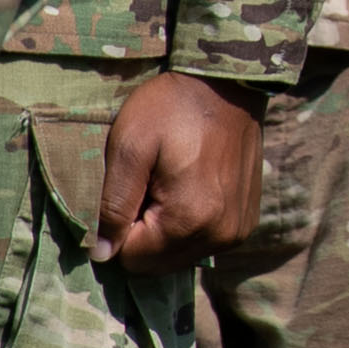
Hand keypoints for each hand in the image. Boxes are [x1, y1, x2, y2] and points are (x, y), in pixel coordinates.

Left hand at [96, 71, 266, 271]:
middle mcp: (220, 234)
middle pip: (158, 264)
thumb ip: (113, 206)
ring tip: (171, 185)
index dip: (120, 227)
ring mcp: (237, 230)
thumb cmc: (170, 109)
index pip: (132, 258)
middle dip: (143, 233)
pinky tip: (192, 189)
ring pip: (179, 256)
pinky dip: (189, 225)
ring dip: (166, 230)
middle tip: (150, 186)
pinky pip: (203, 243)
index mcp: (190, 219)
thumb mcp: (128, 148)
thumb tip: (102, 255)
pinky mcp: (246, 222)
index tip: (133, 189)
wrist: (226, 83)